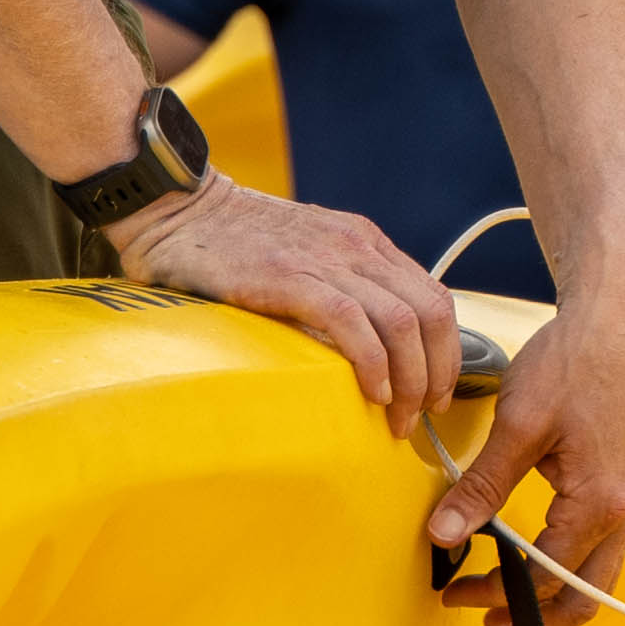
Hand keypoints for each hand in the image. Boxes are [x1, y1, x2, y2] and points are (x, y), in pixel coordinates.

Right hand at [120, 173, 463, 438]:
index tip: (438, 390)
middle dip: (438, 372)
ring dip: (410, 379)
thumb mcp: (306, 252)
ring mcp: (325, 260)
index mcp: (364, 241)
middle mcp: (356, 247)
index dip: (448, 351)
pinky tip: (371, 393)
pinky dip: (372, 363)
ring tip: (399, 417)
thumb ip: (340, 283)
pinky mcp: (290, 277)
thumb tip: (367, 341)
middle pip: (430, 314)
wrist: (177, 208)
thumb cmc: (232, 243)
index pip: (434, 298)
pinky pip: (351, 324)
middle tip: (425, 413)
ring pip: (401, 322)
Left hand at [428, 306, 624, 605]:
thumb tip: (445, 535)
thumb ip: (483, 487)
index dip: (499, 597)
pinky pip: (597, 554)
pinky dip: (563, 576)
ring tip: (501, 614)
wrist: (614, 327)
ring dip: (549, 605)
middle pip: (583, 600)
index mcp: (599, 503)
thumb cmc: (572, 366)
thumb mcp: (519, 425)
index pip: (547, 577)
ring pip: (594, 582)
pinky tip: (530, 568)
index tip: (456, 598)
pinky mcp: (620, 489)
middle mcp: (623, 513)